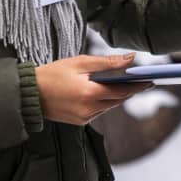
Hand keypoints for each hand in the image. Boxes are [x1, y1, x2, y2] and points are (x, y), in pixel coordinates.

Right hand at [35, 53, 152, 125]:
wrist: (30, 93)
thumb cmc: (52, 74)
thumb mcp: (80, 62)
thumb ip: (107, 63)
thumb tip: (129, 59)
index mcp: (90, 94)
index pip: (122, 91)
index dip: (138, 86)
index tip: (150, 81)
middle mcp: (88, 109)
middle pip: (117, 100)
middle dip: (127, 90)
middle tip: (136, 80)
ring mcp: (83, 118)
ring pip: (108, 107)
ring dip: (113, 96)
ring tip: (116, 84)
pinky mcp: (79, 122)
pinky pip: (97, 112)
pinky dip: (101, 103)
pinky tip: (98, 92)